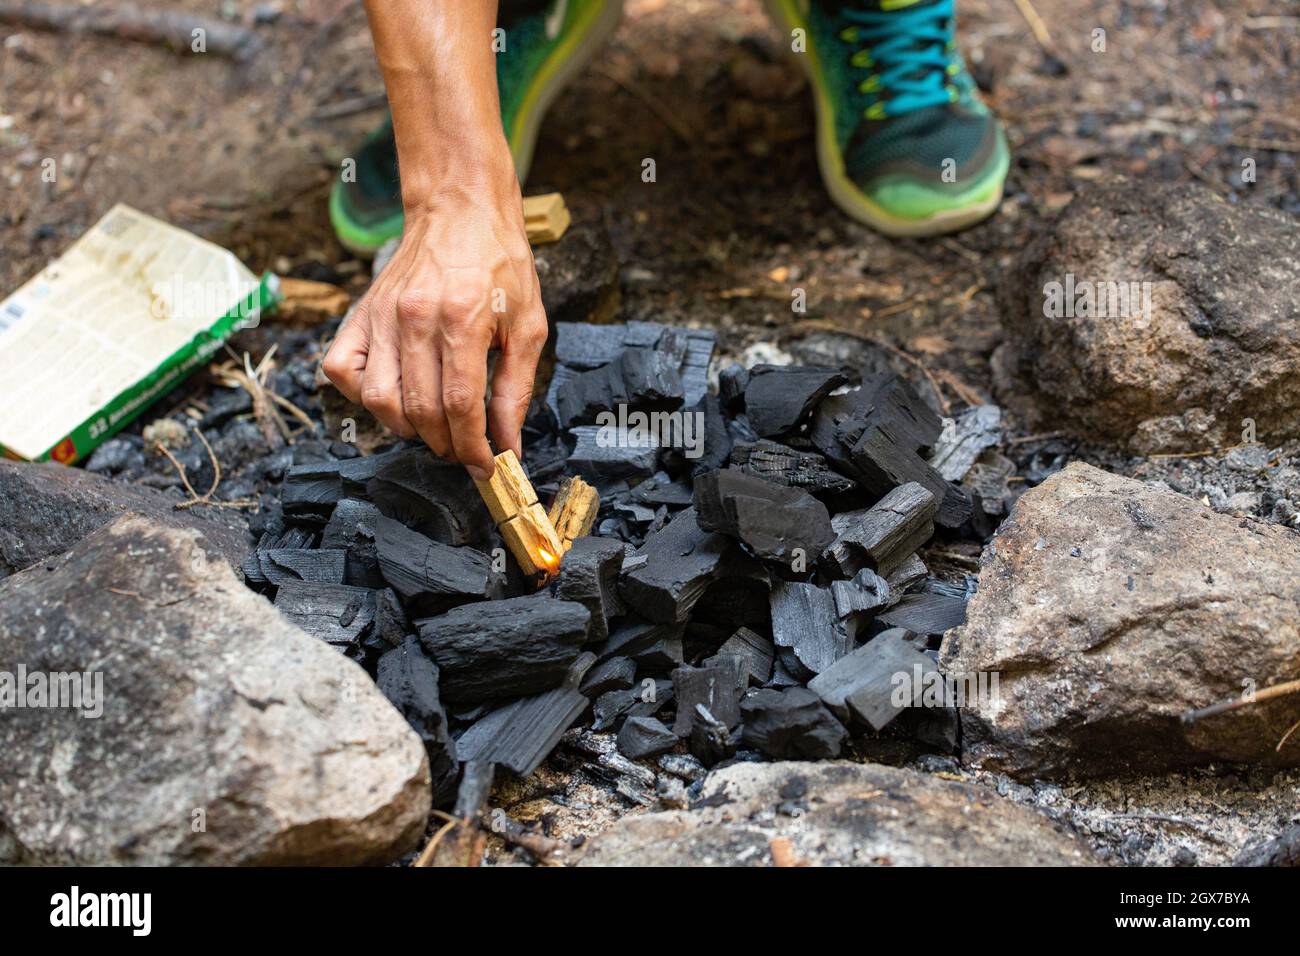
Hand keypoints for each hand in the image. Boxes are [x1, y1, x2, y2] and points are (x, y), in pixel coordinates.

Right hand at [323, 169, 547, 479]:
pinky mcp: (360, 314)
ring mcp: (381, 316)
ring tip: (433, 425)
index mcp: (462, 319)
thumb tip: (509, 443)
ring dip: (407, 427)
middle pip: (420, 409)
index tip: (485, 465)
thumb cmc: (500, 268)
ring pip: (378, 399)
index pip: (459, 405)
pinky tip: (394, 396)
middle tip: (464, 447)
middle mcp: (415, 318)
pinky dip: (362, 396)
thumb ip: (516, 389)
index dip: (472, 446)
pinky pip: (341, 370)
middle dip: (445, 443)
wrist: (460, 214)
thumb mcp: (528, 327)